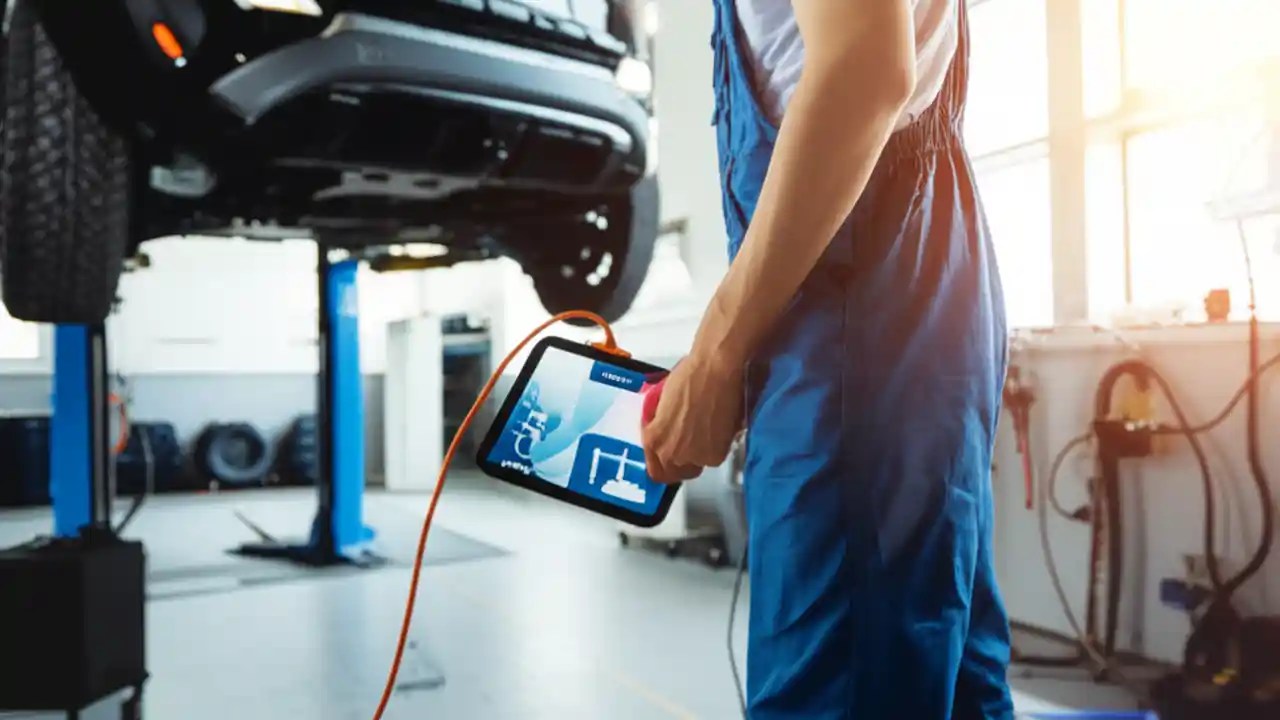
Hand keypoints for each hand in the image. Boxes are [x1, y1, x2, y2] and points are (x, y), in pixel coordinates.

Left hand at [641, 350, 743, 483]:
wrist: (716, 370)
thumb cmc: (689, 376)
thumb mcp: (662, 402)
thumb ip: (660, 423)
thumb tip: (665, 430)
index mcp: (653, 439)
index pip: (655, 471)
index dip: (662, 464)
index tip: (667, 458)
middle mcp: (671, 454)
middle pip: (675, 474)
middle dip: (681, 462)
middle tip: (687, 446)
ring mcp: (695, 457)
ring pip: (697, 465)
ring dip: (699, 454)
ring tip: (704, 431)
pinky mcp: (716, 454)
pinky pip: (713, 457)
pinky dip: (715, 446)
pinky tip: (716, 427)